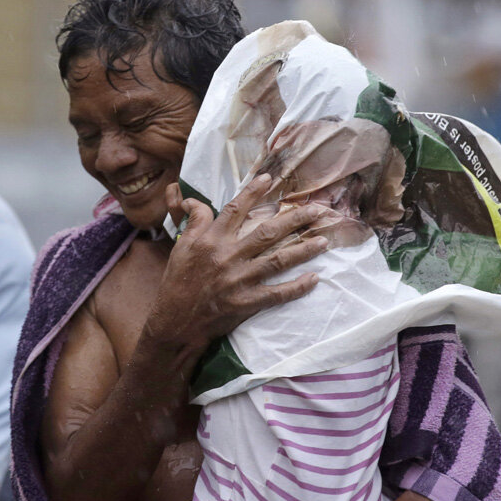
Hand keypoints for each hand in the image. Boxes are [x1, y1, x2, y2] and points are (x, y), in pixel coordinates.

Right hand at [144, 174, 327, 358]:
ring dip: (304, 250)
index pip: (235, 209)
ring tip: (324, 241)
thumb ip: (193, 221)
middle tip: (317, 211)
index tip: (270, 178)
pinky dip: (297, 287)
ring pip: (278, 260)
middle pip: (267, 232)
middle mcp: (228, 256)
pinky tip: (314, 279)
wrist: (176, 321)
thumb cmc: (177, 282)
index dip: (252, 193)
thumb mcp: (181, 246)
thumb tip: (192, 200)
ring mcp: (239, 280)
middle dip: (294, 220)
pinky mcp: (246, 302)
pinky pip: (277, 293)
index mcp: (211, 240)